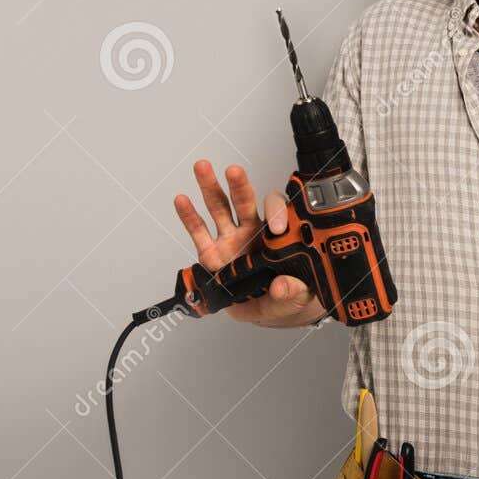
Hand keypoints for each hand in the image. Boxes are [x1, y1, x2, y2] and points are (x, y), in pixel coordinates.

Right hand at [172, 160, 323, 327]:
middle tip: (234, 171)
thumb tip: (282, 286)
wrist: (265, 310)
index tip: (278, 227)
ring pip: (219, 209)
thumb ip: (292, 292)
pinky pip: (199, 233)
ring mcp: (230, 241)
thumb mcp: (296, 298)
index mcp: (276, 238)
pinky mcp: (211, 254)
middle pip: (245, 203)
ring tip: (203, 168)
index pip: (277, 215)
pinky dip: (189, 216)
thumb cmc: (284, 298)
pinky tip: (182, 200)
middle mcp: (251, 233)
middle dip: (239, 185)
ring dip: (211, 188)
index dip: (278, 215)